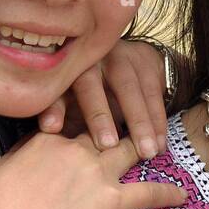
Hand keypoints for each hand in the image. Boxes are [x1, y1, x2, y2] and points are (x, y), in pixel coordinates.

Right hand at [0, 103, 185, 208]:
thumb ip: (15, 157)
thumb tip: (24, 151)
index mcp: (47, 140)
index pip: (69, 122)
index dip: (80, 120)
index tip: (88, 121)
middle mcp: (77, 150)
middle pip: (103, 130)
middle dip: (116, 125)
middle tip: (128, 123)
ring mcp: (99, 174)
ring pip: (129, 150)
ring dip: (145, 145)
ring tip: (158, 146)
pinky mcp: (116, 200)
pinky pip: (148, 192)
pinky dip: (167, 193)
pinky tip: (182, 195)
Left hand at [35, 40, 168, 159]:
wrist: (129, 61)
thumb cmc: (91, 93)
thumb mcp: (72, 103)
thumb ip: (61, 119)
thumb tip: (48, 140)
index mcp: (65, 72)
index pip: (56, 88)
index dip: (54, 107)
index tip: (52, 128)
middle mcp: (89, 59)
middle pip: (91, 85)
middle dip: (99, 115)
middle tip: (107, 145)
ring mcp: (119, 57)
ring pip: (129, 89)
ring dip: (139, 122)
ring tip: (146, 152)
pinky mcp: (145, 62)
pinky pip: (152, 93)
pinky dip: (157, 120)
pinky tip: (160, 143)